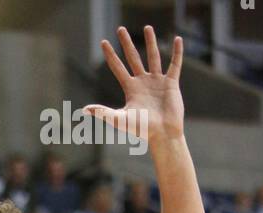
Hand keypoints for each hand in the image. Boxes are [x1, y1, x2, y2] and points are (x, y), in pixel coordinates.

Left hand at [86, 26, 184, 145]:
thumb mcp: (120, 119)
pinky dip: (177, 53)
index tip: (103, 42)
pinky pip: (175, 64)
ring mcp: (157, 81)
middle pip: (133, 58)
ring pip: (153, 56)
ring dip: (151, 42)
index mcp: (130, 89)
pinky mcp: (171, 84)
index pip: (117, 67)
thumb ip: (103, 113)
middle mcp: (142, 82)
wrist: (162, 135)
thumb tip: (84, 110)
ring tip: (147, 27)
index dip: (110, 55)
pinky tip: (177, 39)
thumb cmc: (141, 130)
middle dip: (126, 43)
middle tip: (121, 29)